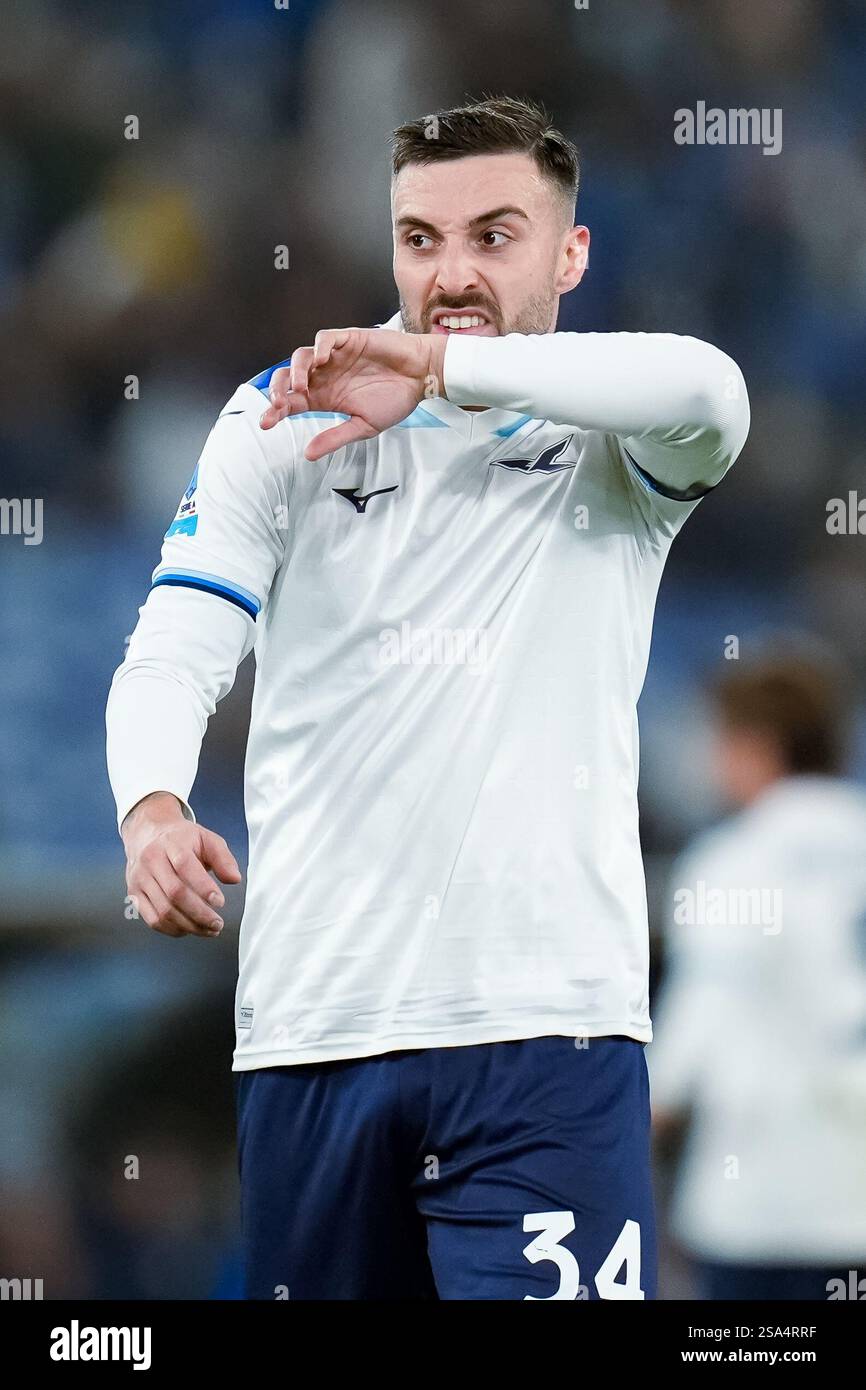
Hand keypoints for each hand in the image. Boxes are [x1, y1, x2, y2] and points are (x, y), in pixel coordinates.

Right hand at [122, 791, 241, 937]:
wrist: (147, 833)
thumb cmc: (182, 839)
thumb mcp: (206, 839)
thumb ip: (223, 858)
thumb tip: (234, 879)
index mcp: (171, 843)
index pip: (185, 866)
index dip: (203, 887)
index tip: (220, 902)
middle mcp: (151, 860)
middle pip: (174, 893)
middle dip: (199, 913)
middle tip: (218, 923)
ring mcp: (140, 879)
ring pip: (163, 910)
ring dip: (189, 925)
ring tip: (209, 930)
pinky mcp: (134, 894)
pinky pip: (152, 919)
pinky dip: (172, 929)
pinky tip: (189, 929)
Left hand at [259, 328, 446, 460]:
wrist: (421, 378)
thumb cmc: (397, 401)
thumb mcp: (364, 427)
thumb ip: (336, 437)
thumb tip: (308, 455)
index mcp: (325, 397)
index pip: (292, 402)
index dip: (275, 411)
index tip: (266, 423)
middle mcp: (325, 376)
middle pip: (288, 377)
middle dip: (277, 389)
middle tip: (278, 404)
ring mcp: (335, 356)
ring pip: (302, 356)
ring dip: (296, 370)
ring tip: (301, 386)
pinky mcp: (348, 339)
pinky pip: (325, 338)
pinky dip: (318, 347)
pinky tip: (321, 362)